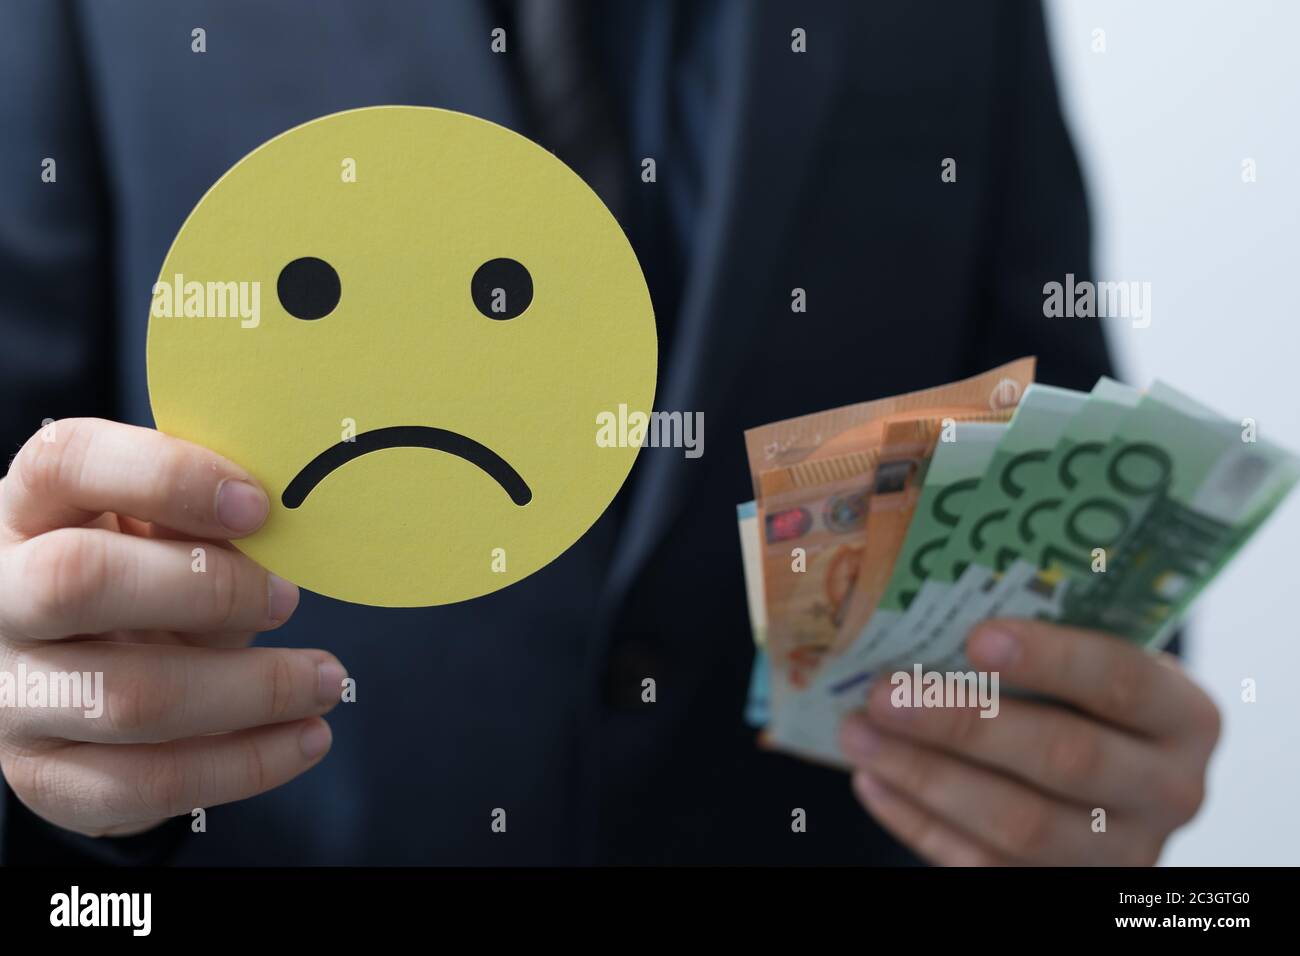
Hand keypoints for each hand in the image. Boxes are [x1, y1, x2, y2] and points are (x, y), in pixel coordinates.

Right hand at [0, 419, 344, 837]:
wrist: (77, 676)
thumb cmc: (139, 577)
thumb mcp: (160, 532)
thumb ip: (204, 522)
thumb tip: (290, 533)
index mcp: (30, 507)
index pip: (69, 462)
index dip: (166, 476)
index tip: (257, 504)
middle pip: (78, 581)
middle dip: (206, 589)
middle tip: (288, 599)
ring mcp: (10, 693)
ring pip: (124, 697)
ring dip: (249, 691)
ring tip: (325, 681)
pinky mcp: (43, 774)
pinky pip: (143, 783)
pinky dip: (242, 763)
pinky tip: (304, 738)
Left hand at [840, 618, 1219, 864]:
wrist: (1113, 781)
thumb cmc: (1086, 698)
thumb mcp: (1092, 661)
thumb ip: (1038, 639)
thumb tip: (924, 605)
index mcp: (1185, 716)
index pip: (1120, 682)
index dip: (1050, 659)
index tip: (975, 637)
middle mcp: (1169, 790)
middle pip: (1063, 758)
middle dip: (963, 723)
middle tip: (884, 692)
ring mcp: (1121, 852)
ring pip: (1020, 824)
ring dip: (925, 776)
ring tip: (858, 734)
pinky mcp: (1066, 891)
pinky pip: (983, 867)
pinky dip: (919, 823)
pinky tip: (870, 781)